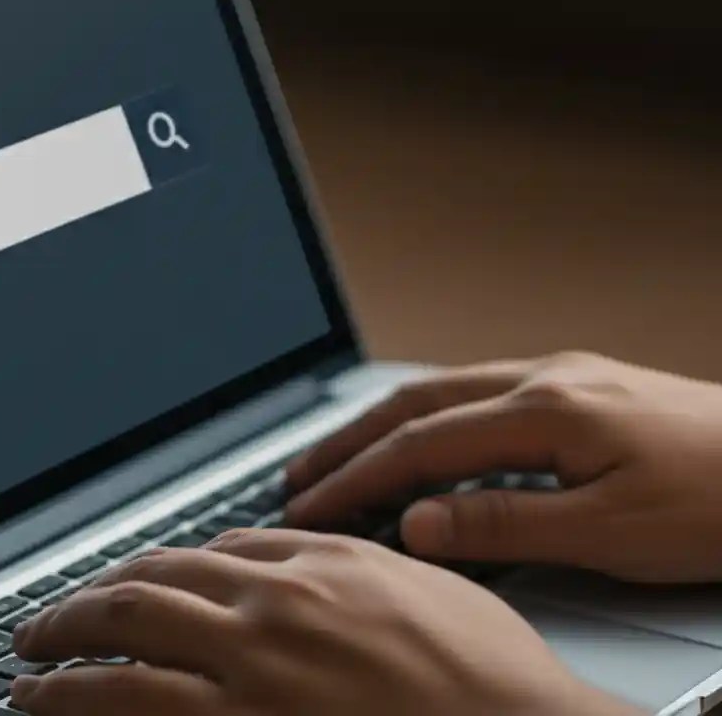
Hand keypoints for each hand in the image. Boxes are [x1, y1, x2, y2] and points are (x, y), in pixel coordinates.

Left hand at [11, 530, 635, 715]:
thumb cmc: (491, 681)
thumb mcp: (419, 588)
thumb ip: (338, 563)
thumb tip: (272, 551)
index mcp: (314, 568)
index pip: (199, 556)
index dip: (145, 574)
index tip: (119, 591)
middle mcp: (269, 614)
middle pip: (141, 591)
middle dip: (77, 607)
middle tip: (40, 626)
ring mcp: (251, 679)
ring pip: (119, 649)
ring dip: (58, 656)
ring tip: (25, 669)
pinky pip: (135, 713)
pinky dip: (83, 708)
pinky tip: (55, 711)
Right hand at [286, 352, 721, 583]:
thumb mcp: (613, 533)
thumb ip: (505, 524)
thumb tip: (417, 524)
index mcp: (546, 409)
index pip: (420, 445)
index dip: (356, 479)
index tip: (309, 508)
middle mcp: (543, 378)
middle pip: (415, 403)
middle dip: (347, 442)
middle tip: (295, 477)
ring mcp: (561, 375)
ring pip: (441, 391)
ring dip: (380, 426)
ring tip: (336, 461)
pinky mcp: (578, 386)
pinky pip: (475, 394)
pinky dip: (425, 420)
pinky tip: (416, 442)